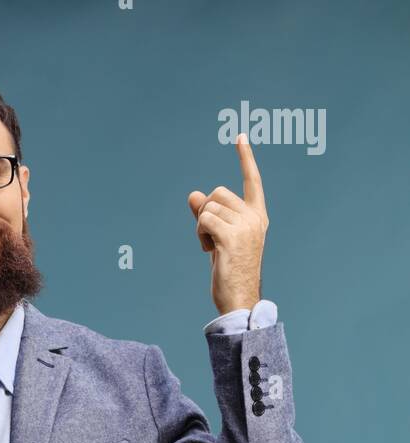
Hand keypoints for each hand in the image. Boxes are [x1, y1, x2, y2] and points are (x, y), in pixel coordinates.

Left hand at [188, 134, 268, 315]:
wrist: (239, 299)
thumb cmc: (230, 271)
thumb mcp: (218, 239)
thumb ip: (207, 216)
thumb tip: (192, 194)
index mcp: (257, 216)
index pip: (252, 181)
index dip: (246, 158)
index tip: (241, 136)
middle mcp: (254, 217)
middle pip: (218, 193)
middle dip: (206, 212)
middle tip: (210, 238)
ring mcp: (245, 226)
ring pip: (208, 207)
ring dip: (201, 226)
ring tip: (211, 247)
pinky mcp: (231, 237)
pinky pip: (204, 220)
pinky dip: (200, 233)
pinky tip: (208, 250)